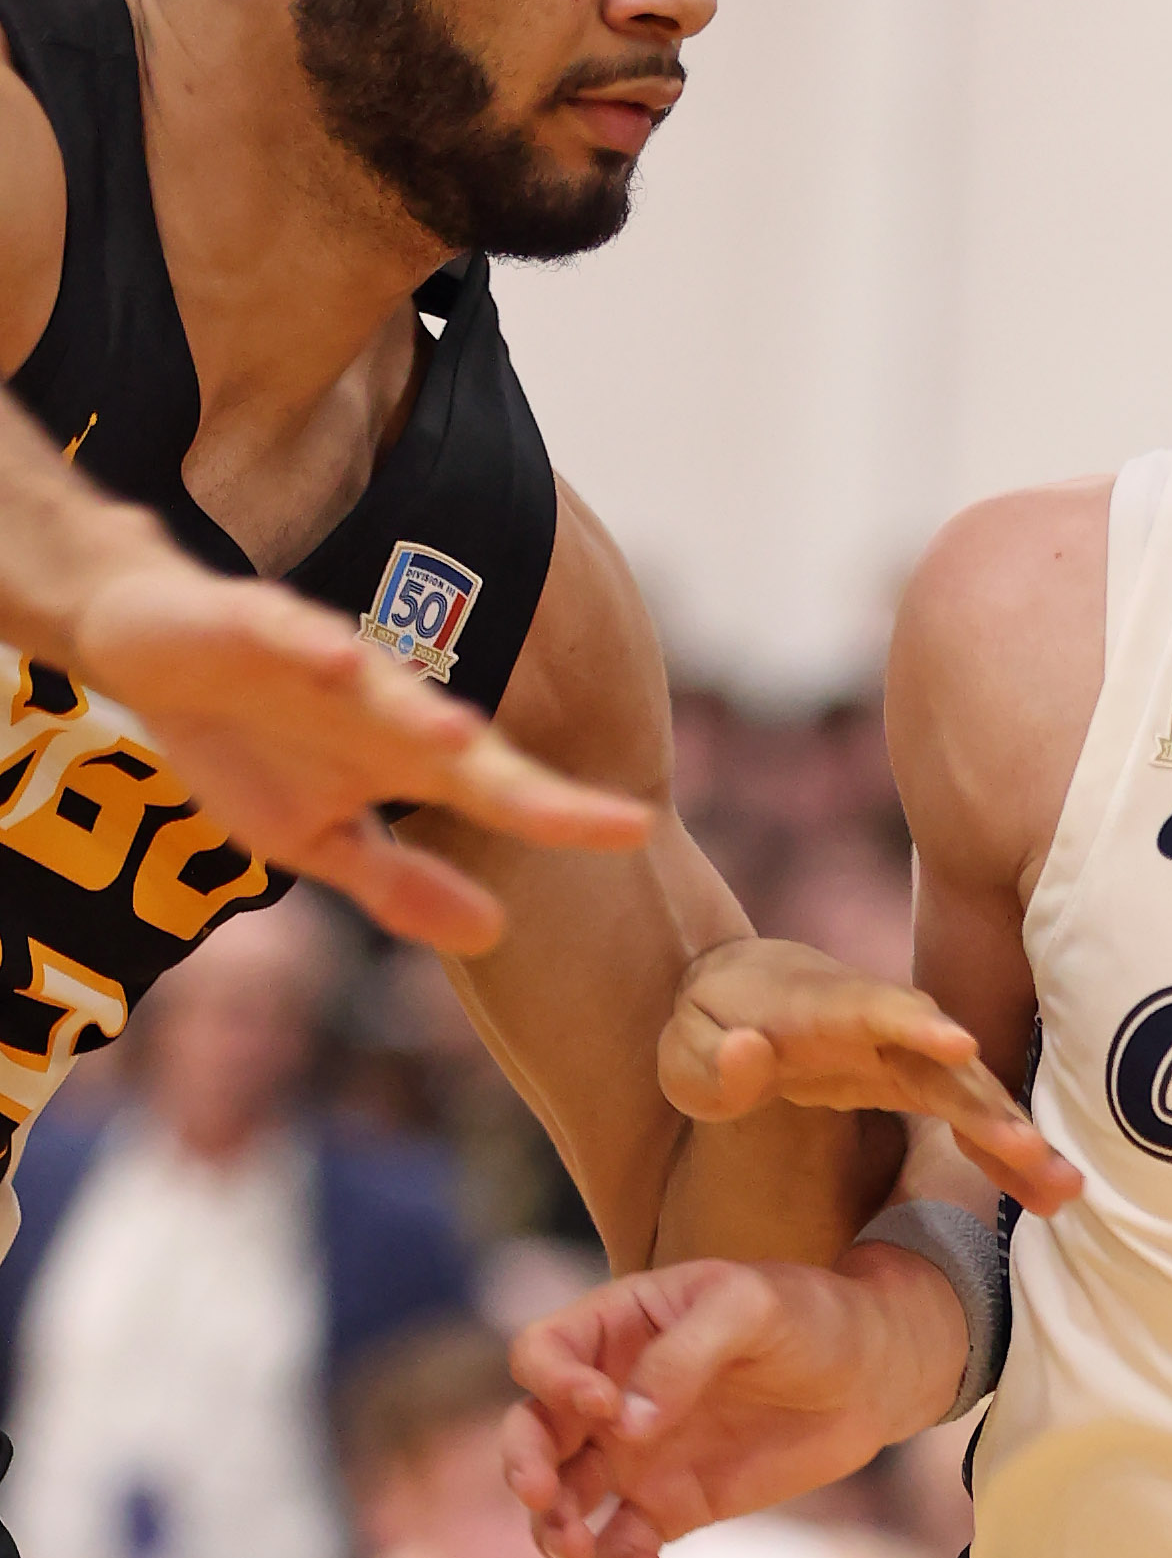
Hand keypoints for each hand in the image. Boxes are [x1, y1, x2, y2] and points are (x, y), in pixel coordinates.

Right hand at [71, 542, 646, 954]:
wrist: (149, 648)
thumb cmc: (247, 743)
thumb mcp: (316, 839)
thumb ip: (397, 884)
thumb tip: (494, 934)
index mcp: (405, 762)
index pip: (502, 797)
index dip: (567, 817)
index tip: (637, 835)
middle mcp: (385, 710)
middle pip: (465, 752)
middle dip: (528, 788)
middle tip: (599, 821)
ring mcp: (324, 664)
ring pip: (385, 690)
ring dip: (421, 714)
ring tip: (465, 740)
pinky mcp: (257, 624)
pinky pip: (289, 634)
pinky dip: (312, 648)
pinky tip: (340, 664)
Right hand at [507, 1246, 968, 1557]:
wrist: (871, 1375)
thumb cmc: (807, 1317)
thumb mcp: (749, 1308)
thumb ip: (684, 1355)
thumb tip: (624, 1425)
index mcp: (612, 1329)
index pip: (542, 1354)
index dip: (553, 1382)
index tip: (603, 1406)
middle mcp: (606, 1396)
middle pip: (531, 1433)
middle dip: (523, 1467)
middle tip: (543, 1496)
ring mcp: (634, 1457)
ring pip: (563, 1501)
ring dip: (555, 1530)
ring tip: (579, 1551)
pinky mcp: (672, 1507)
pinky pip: (623, 1545)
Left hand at [659, 934, 1081, 1208]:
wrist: (740, 997)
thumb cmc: (705, 1028)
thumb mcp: (682, 1051)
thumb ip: (710, 1061)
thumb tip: (747, 1053)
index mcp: (815, 1004)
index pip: (869, 1009)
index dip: (914, 1026)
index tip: (961, 1046)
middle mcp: (877, 1018)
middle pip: (943, 1059)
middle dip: (989, 1102)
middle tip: (1032, 1152)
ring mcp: (905, 1047)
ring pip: (971, 1088)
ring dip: (1016, 1134)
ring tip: (1064, 1188)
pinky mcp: (919, 1076)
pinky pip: (969, 1112)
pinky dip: (1003, 1149)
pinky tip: (1047, 1193)